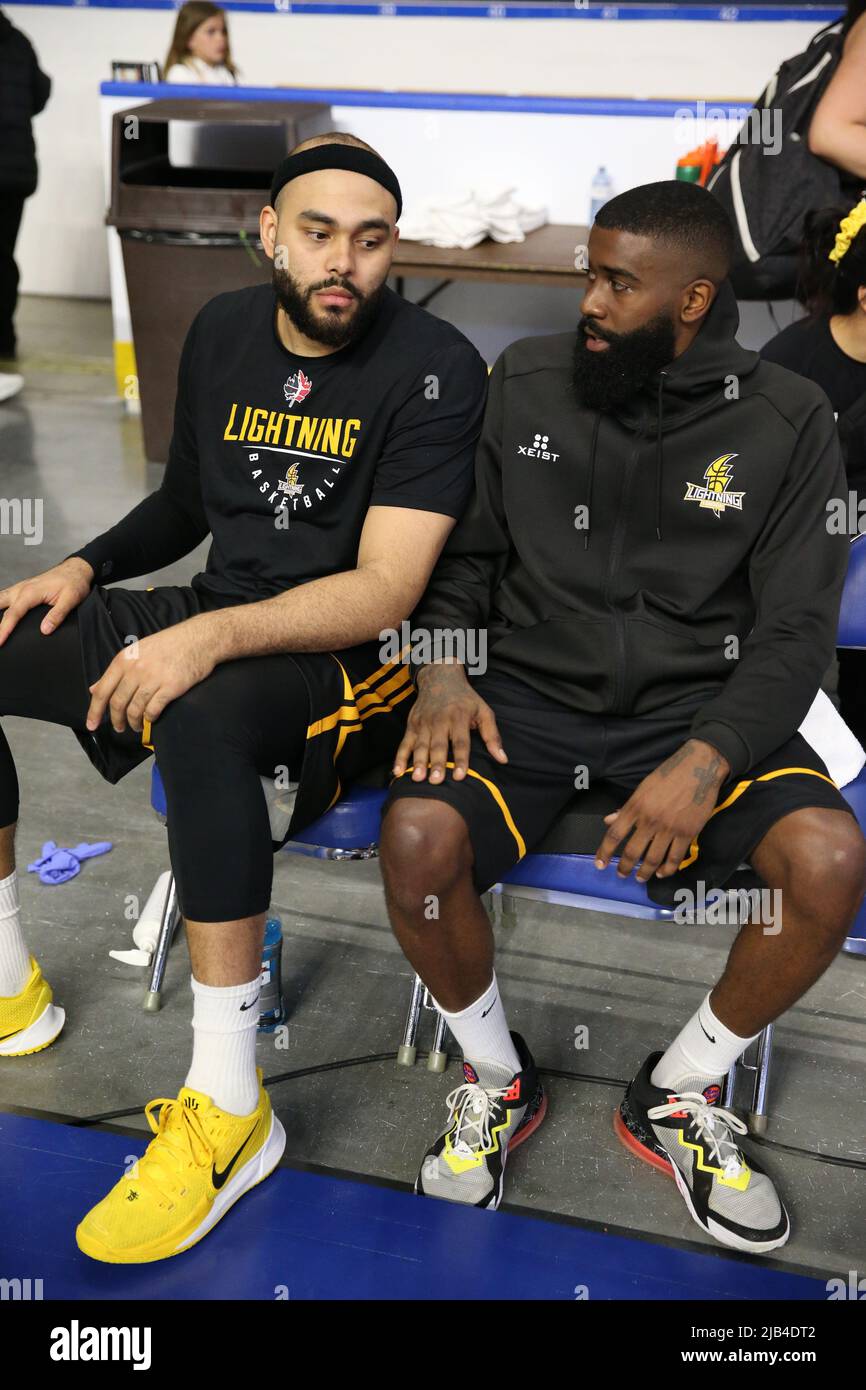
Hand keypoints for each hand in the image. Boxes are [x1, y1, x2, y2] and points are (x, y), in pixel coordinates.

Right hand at [0, 557, 93, 645]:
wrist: (76, 569)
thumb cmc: (73, 582)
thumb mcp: (70, 600)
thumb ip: (57, 615)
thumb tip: (45, 630)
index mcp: (31, 592)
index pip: (13, 614)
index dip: (5, 629)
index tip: (0, 641)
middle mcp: (22, 589)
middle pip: (0, 605)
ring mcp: (21, 587)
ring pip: (0, 599)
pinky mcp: (23, 588)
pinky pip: (5, 596)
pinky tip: (0, 612)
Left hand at [85, 618, 217, 733]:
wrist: (199, 639)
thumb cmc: (169, 645)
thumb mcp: (137, 652)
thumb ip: (116, 672)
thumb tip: (94, 689)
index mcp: (124, 660)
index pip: (102, 691)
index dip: (94, 711)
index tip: (91, 725)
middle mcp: (135, 669)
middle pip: (117, 703)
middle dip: (116, 720)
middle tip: (119, 728)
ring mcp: (153, 678)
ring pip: (134, 709)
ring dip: (134, 722)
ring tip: (137, 726)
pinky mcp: (170, 687)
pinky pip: (153, 710)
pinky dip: (149, 719)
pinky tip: (151, 719)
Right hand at [391, 662, 506, 783]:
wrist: (440, 678)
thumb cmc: (466, 699)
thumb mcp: (484, 711)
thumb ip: (492, 736)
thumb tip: (503, 760)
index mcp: (459, 717)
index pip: (461, 742)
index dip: (460, 760)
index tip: (459, 776)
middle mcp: (440, 720)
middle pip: (438, 745)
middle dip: (436, 764)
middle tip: (435, 781)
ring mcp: (423, 723)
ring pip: (420, 746)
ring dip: (418, 763)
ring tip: (417, 779)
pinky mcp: (412, 725)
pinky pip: (404, 744)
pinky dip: (399, 758)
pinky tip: (397, 773)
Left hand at [594, 739, 730, 882]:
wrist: (699, 769)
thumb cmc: (668, 775)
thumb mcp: (642, 788)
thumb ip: (626, 808)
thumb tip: (608, 821)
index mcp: (635, 806)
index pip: (614, 834)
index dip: (604, 852)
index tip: (600, 864)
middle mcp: (650, 820)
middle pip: (632, 852)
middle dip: (625, 867)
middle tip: (622, 875)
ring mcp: (669, 828)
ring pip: (653, 859)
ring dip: (645, 873)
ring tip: (640, 878)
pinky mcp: (688, 833)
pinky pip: (675, 857)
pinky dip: (668, 869)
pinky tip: (662, 873)